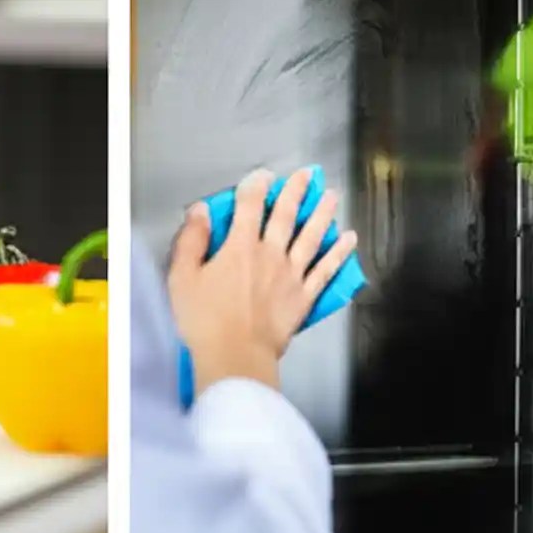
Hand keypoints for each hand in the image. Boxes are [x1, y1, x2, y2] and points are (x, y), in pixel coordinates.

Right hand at [167, 168, 358, 393]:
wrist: (235, 357)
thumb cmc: (204, 321)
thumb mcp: (183, 277)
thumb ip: (192, 240)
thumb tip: (200, 211)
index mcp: (239, 247)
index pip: (249, 207)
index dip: (255, 186)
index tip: (262, 175)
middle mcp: (270, 255)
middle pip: (285, 216)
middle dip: (295, 192)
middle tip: (307, 175)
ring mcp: (291, 276)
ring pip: (311, 237)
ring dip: (322, 214)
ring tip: (331, 196)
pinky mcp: (303, 298)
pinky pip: (325, 271)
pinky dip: (339, 254)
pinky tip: (349, 240)